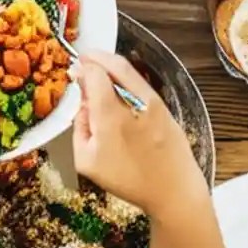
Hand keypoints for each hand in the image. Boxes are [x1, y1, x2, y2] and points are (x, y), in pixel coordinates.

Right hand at [72, 52, 205, 217]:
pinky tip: (119, 87)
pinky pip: (142, 85)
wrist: (173, 190)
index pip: (94, 74)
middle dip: (97, 57)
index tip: (74, 71)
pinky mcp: (165, 108)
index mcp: (110, 115)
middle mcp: (134, 102)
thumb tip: (83, 107)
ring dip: (112, 64)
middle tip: (84, 58)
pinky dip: (127, 78)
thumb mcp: (87, 162)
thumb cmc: (127, 180)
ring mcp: (153, 103)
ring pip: (131, 71)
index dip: (82, 68)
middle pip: (115, 64)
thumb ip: (79, 129)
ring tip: (99, 68)